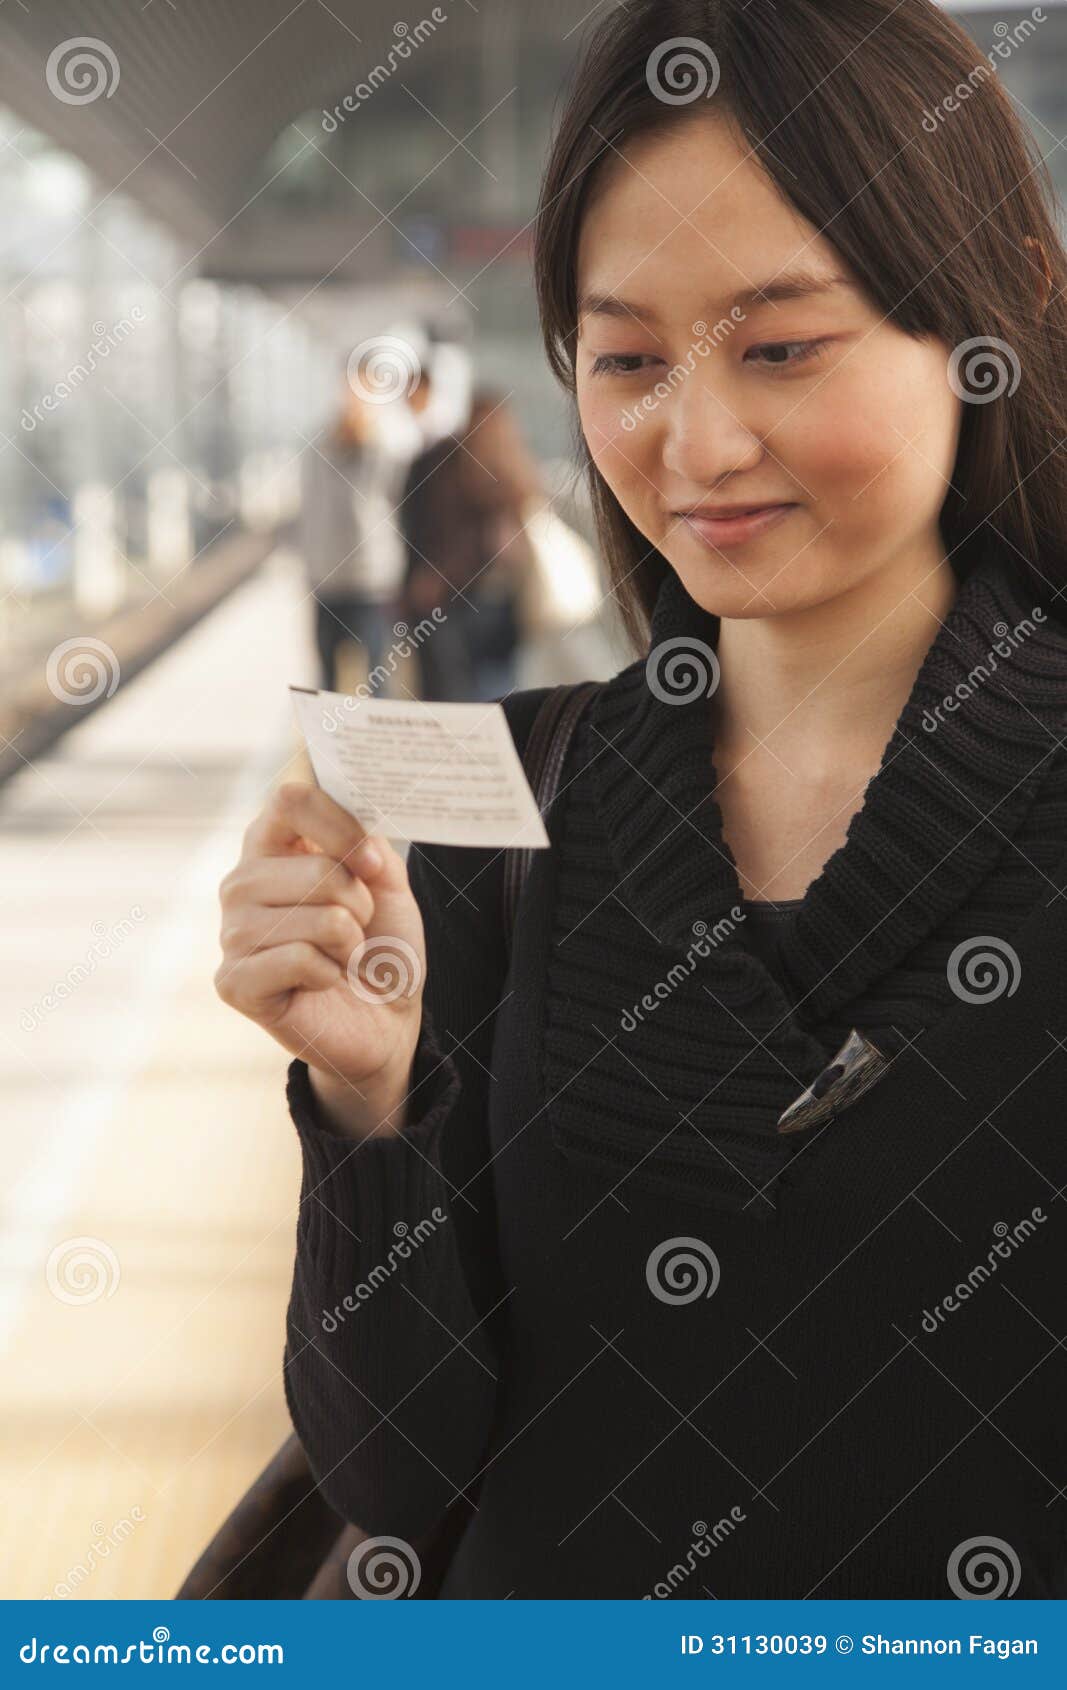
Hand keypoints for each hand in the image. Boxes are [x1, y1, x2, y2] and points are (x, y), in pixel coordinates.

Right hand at [214, 783, 425, 1120]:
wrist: (383, 1022)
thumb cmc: (380, 946)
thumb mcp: (388, 886)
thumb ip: (371, 849)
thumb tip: (359, 839)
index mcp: (273, 845)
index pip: (290, 800)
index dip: (341, 826)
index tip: (372, 862)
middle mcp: (242, 882)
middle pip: (315, 866)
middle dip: (359, 902)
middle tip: (358, 927)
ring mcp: (231, 932)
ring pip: (315, 917)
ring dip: (349, 942)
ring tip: (342, 955)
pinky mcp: (232, 982)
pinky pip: (300, 960)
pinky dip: (331, 974)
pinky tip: (324, 982)